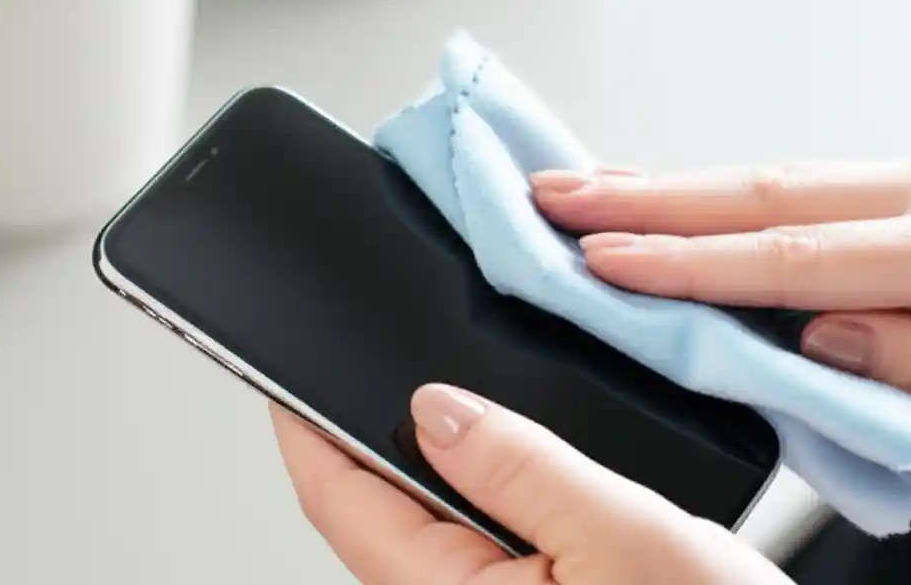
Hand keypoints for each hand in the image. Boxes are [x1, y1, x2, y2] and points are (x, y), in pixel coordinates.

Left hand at [270, 385, 791, 583]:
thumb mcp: (625, 535)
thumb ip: (521, 468)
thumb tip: (434, 406)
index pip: (339, 501)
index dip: (303, 427)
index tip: (284, 368)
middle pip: (372, 514)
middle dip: (370, 437)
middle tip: (381, 361)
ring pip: (423, 530)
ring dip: (428, 465)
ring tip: (452, 408)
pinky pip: (470, 548)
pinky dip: (474, 495)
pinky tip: (511, 469)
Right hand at [532, 148, 910, 455]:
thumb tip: (809, 334)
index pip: (795, 257)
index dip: (689, 261)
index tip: (605, 259)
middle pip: (763, 192)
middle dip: (648, 195)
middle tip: (557, 193)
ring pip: (773, 178)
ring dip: (673, 184)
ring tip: (587, 186)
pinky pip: (802, 183)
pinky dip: (725, 192)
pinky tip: (674, 191)